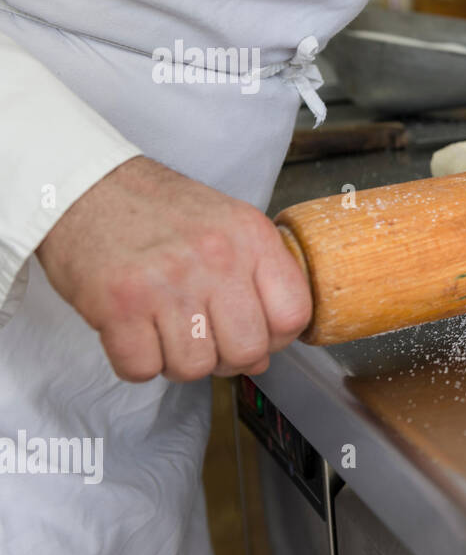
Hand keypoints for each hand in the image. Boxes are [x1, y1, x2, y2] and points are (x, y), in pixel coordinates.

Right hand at [36, 157, 311, 382]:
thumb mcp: (226, 226)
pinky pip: (142, 369)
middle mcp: (216, 258)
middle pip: (247, 350)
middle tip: (205, 338)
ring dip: (178, 361)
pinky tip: (134, 332)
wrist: (83, 185)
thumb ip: (255, 284)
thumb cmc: (157, 210)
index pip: (294, 315)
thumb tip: (262, 358)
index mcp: (251, 237)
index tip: (256, 334)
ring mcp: (167, 283)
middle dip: (226, 358)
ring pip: (195, 367)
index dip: (276, 339)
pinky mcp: (118, 305)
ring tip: (165, 330)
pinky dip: (137, 362)